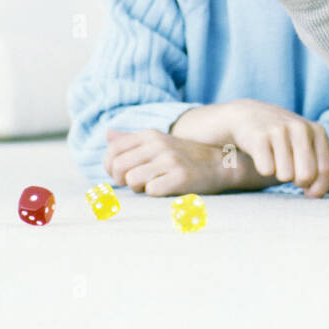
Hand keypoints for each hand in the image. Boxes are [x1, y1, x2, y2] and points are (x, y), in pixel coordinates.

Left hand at [105, 129, 244, 196]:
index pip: (113, 150)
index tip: (120, 175)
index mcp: (150, 135)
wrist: (222, 164)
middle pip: (118, 167)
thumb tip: (107, 134)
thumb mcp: (159, 142)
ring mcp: (170, 160)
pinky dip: (155, 194)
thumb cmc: (185, 157)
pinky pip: (151, 191)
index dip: (109, 166)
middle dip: (122, 181)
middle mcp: (158, 144)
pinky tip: (167, 189)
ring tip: (153, 185)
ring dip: (139, 189)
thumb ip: (132, 140)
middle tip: (136, 184)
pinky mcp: (180, 177)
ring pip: (132, 180)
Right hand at [171, 100, 328, 197]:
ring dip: (277, 174)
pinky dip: (263, 169)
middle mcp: (301, 128)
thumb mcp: (303, 146)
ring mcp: (280, 130)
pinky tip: (260, 155)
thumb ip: (315, 167)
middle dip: (297, 182)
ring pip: (285, 176)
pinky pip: (266, 170)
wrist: (246, 116)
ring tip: (273, 158)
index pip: (324, 169)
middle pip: (306, 175)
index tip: (308, 192)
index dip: (317, 187)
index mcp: (317, 131)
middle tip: (288, 172)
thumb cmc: (280, 140)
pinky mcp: (259, 136)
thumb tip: (315, 194)